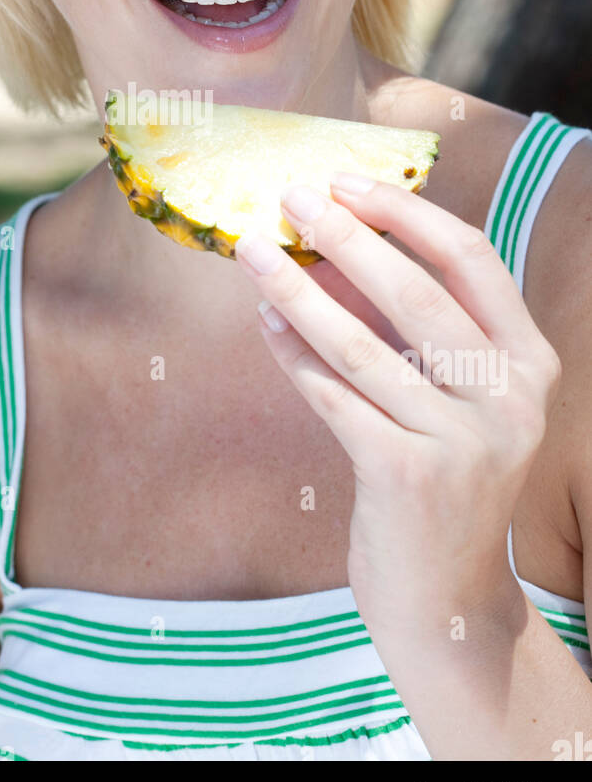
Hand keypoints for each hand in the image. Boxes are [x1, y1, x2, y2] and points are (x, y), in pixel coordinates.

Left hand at [234, 173, 561, 627]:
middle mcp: (510, 398)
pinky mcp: (408, 477)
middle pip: (415, 291)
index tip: (346, 181)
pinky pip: (334, 396)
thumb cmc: (443, 478)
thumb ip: (411, 330)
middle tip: (289, 197)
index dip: (405, 212)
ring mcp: (464, 442)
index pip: (470, 258)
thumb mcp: (452, 399)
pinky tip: (265, 322)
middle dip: (345, 235)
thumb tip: (330, 243)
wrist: (449, 600)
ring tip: (252, 251)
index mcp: (529, 363)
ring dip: (297, 290)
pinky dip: (294, 354)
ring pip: (362, 343)